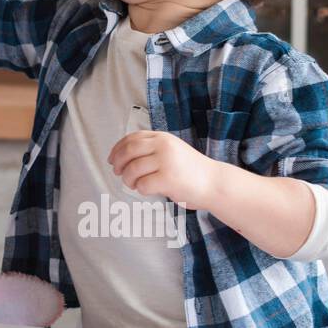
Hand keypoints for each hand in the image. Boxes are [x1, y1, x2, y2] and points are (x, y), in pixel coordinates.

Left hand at [107, 130, 221, 210]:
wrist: (215, 183)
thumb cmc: (191, 170)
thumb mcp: (172, 150)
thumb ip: (152, 148)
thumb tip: (122, 156)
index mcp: (162, 137)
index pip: (132, 138)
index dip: (118, 149)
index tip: (112, 158)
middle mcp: (163, 146)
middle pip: (128, 151)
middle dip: (118, 163)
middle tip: (117, 172)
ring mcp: (166, 162)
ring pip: (133, 170)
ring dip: (128, 179)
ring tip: (133, 184)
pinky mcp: (168, 179)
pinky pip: (143, 185)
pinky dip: (140, 189)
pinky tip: (147, 190)